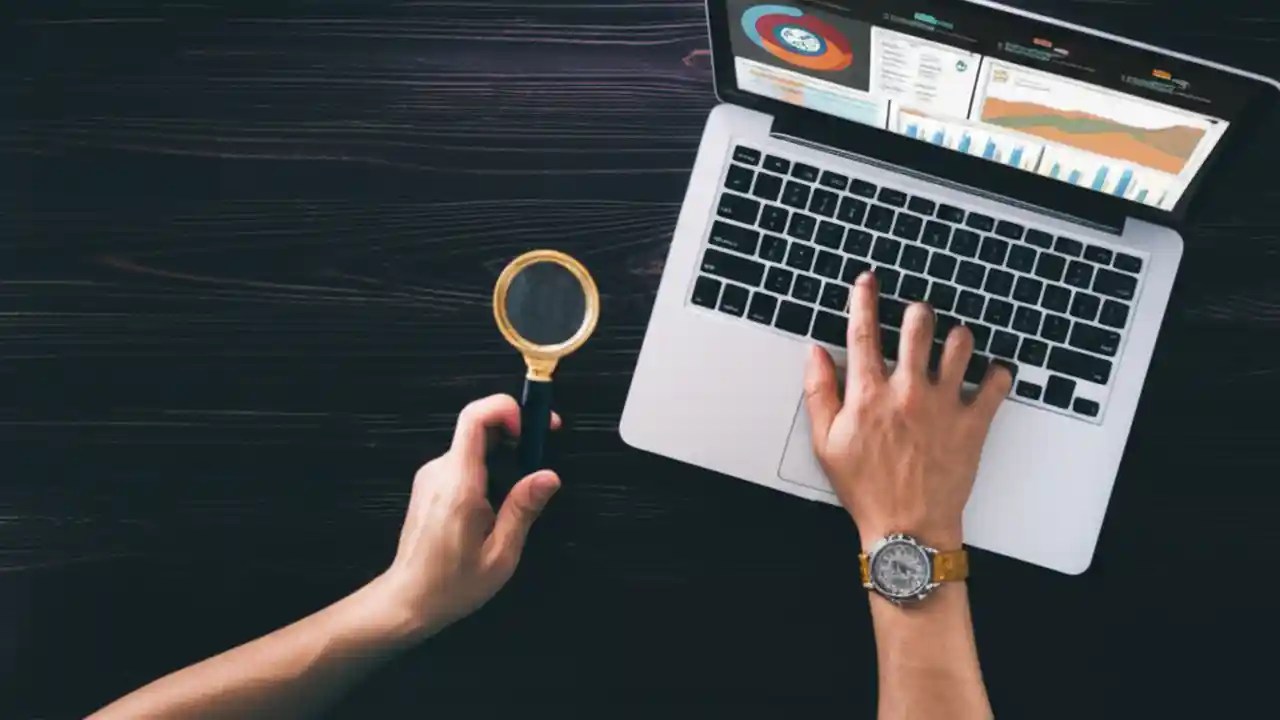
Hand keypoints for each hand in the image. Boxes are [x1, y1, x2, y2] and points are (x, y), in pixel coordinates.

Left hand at [371, 394, 561, 640]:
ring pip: (474, 445)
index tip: (535, 426)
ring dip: (505, 453)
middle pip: (479, 427)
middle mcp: (441, 472)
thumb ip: (523, 510)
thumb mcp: (500, 555)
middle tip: (543, 452)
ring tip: (524, 486)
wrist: (407, 600)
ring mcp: (433, 476)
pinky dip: (490, 467)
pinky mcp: (432, 485)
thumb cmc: (451, 585)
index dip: (508, 409)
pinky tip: (501, 500)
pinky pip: (466, 461)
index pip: (475, 418)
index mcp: (458, 485)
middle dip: (517, 431)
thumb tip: (548, 477)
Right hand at [802, 273, 1011, 549]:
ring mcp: (943, 406)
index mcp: (868, 395)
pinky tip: (990, 373)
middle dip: (917, 312)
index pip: (864, 333)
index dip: (864, 300)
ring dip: (957, 337)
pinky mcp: (972, 424)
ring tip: (953, 343)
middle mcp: (907, 392)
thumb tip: (814, 355)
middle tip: (918, 315)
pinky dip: (997, 373)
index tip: (868, 281)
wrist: (906, 528)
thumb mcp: (825, 443)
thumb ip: (819, 394)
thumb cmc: (866, 489)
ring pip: (959, 345)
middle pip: (917, 326)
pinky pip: (996, 384)